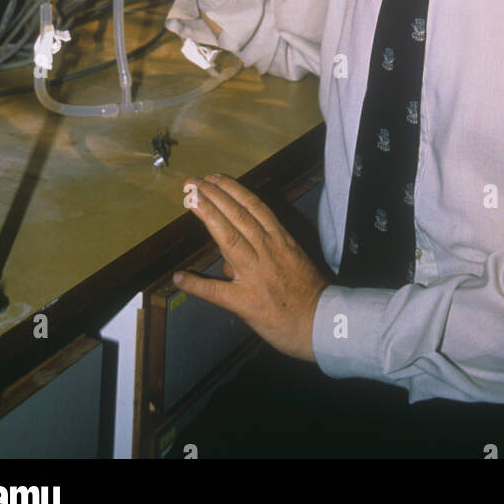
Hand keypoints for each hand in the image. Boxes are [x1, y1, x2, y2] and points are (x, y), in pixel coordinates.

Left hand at [176, 174, 329, 361]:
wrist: (323, 324)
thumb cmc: (310, 293)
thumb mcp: (293, 260)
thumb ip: (264, 253)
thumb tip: (229, 262)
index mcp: (280, 240)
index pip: (254, 207)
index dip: (232, 190)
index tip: (214, 179)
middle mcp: (268, 251)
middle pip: (238, 216)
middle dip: (214, 196)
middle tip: (193, 183)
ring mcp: (256, 275)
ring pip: (229, 239)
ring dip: (209, 217)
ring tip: (191, 201)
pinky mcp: (246, 302)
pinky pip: (217, 292)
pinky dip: (197, 285)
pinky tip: (180, 277)